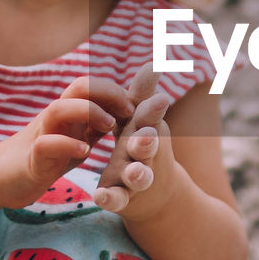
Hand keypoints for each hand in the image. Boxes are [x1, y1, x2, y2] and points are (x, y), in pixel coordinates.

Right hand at [0, 78, 133, 209]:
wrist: (6, 176)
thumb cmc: (49, 154)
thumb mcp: (79, 136)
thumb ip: (98, 123)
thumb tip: (127, 108)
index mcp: (70, 111)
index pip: (92, 85)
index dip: (115, 90)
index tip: (135, 107)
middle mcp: (57, 117)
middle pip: (79, 87)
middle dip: (107, 92)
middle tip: (128, 112)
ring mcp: (43, 134)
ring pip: (60, 108)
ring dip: (88, 112)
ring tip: (109, 126)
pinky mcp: (33, 158)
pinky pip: (47, 144)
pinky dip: (67, 144)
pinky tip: (85, 152)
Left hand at [93, 65, 180, 216]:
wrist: (155, 193)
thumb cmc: (141, 146)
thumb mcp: (141, 121)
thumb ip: (143, 95)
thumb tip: (153, 61)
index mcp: (147, 132)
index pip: (151, 119)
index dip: (153, 111)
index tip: (159, 100)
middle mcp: (145, 155)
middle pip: (148, 149)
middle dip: (147, 143)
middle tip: (144, 138)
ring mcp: (135, 179)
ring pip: (139, 176)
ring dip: (138, 174)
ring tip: (133, 172)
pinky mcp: (122, 198)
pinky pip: (117, 198)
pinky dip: (110, 198)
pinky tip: (98, 196)